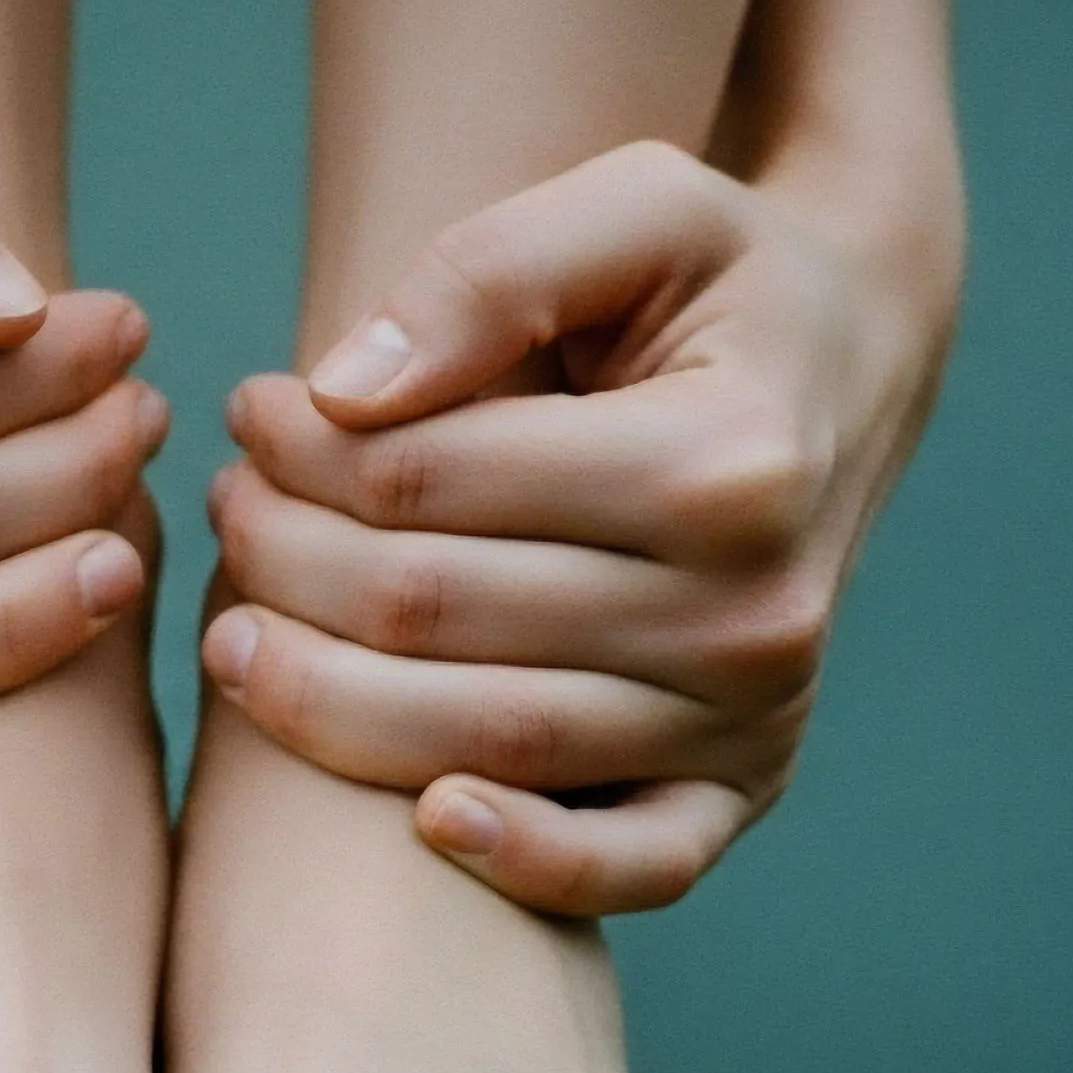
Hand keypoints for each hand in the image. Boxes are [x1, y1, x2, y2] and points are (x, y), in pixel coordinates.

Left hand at [203, 139, 950, 914]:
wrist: (849, 375)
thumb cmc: (717, 284)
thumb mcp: (638, 204)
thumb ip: (488, 268)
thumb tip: (341, 393)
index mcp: (729, 460)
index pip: (440, 479)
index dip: (306, 448)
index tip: (249, 410)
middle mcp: (754, 609)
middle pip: (435, 613)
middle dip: (286, 560)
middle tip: (223, 508)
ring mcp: (754, 716)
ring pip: (485, 740)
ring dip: (321, 696)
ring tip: (234, 626)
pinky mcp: (745, 787)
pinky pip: (630, 869)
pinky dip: (521, 861)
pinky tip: (420, 821)